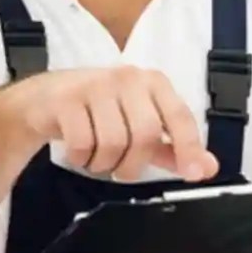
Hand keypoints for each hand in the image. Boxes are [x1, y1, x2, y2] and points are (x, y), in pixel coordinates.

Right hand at [15, 66, 218, 181]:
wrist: (43, 100)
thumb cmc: (99, 112)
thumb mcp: (139, 126)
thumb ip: (173, 147)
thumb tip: (209, 167)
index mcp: (153, 83)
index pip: (179, 116)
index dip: (189, 147)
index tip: (195, 174)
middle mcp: (127, 78)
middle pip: (146, 135)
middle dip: (133, 164)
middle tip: (120, 169)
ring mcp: (95, 85)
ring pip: (113, 142)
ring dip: (104, 164)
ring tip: (96, 158)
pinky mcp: (66, 98)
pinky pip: (82, 143)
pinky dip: (80, 158)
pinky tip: (77, 152)